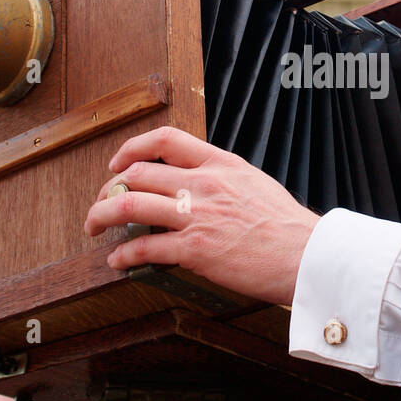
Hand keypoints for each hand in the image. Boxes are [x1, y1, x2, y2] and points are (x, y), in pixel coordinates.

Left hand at [82, 126, 318, 306]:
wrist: (306, 255)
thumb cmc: (287, 226)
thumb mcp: (254, 184)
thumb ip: (222, 179)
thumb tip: (196, 184)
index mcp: (220, 164)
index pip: (166, 139)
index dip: (132, 147)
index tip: (119, 163)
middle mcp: (204, 184)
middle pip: (138, 173)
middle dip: (109, 188)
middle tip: (103, 201)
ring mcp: (196, 216)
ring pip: (129, 205)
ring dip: (101, 215)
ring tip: (94, 225)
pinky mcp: (194, 250)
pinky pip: (143, 249)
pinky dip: (122, 255)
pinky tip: (117, 261)